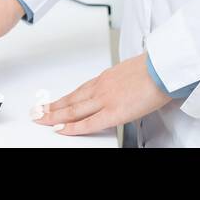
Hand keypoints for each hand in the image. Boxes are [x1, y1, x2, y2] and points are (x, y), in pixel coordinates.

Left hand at [32, 53, 171, 135]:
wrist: (164, 68)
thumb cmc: (154, 69)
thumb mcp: (131, 72)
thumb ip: (120, 83)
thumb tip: (120, 89)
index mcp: (106, 78)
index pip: (78, 91)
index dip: (62, 99)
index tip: (51, 103)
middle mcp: (101, 87)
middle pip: (70, 100)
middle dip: (52, 107)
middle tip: (36, 112)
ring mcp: (105, 99)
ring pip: (73, 110)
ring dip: (54, 116)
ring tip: (40, 120)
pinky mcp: (114, 112)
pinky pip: (88, 123)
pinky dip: (72, 128)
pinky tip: (61, 131)